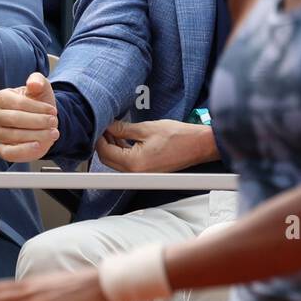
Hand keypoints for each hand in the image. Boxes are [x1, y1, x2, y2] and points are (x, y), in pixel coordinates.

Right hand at [0, 72, 58, 162]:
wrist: (41, 122)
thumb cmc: (38, 104)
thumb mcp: (41, 88)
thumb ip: (38, 81)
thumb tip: (33, 84)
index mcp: (0, 98)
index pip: (18, 103)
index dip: (38, 108)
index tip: (53, 111)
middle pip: (15, 119)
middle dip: (39, 121)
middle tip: (54, 122)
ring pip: (14, 136)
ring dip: (37, 135)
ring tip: (53, 133)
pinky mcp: (0, 149)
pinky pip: (9, 153)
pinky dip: (24, 150)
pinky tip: (38, 146)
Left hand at [95, 119, 214, 172]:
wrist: (200, 145)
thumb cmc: (180, 137)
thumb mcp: (147, 128)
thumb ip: (124, 129)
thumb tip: (109, 127)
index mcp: (134, 163)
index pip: (105, 152)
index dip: (100, 138)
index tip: (100, 126)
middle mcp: (137, 173)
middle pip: (109, 160)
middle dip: (104, 144)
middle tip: (106, 128)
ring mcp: (143, 174)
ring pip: (118, 162)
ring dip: (114, 148)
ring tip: (116, 131)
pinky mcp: (149, 172)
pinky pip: (129, 164)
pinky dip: (124, 152)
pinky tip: (126, 140)